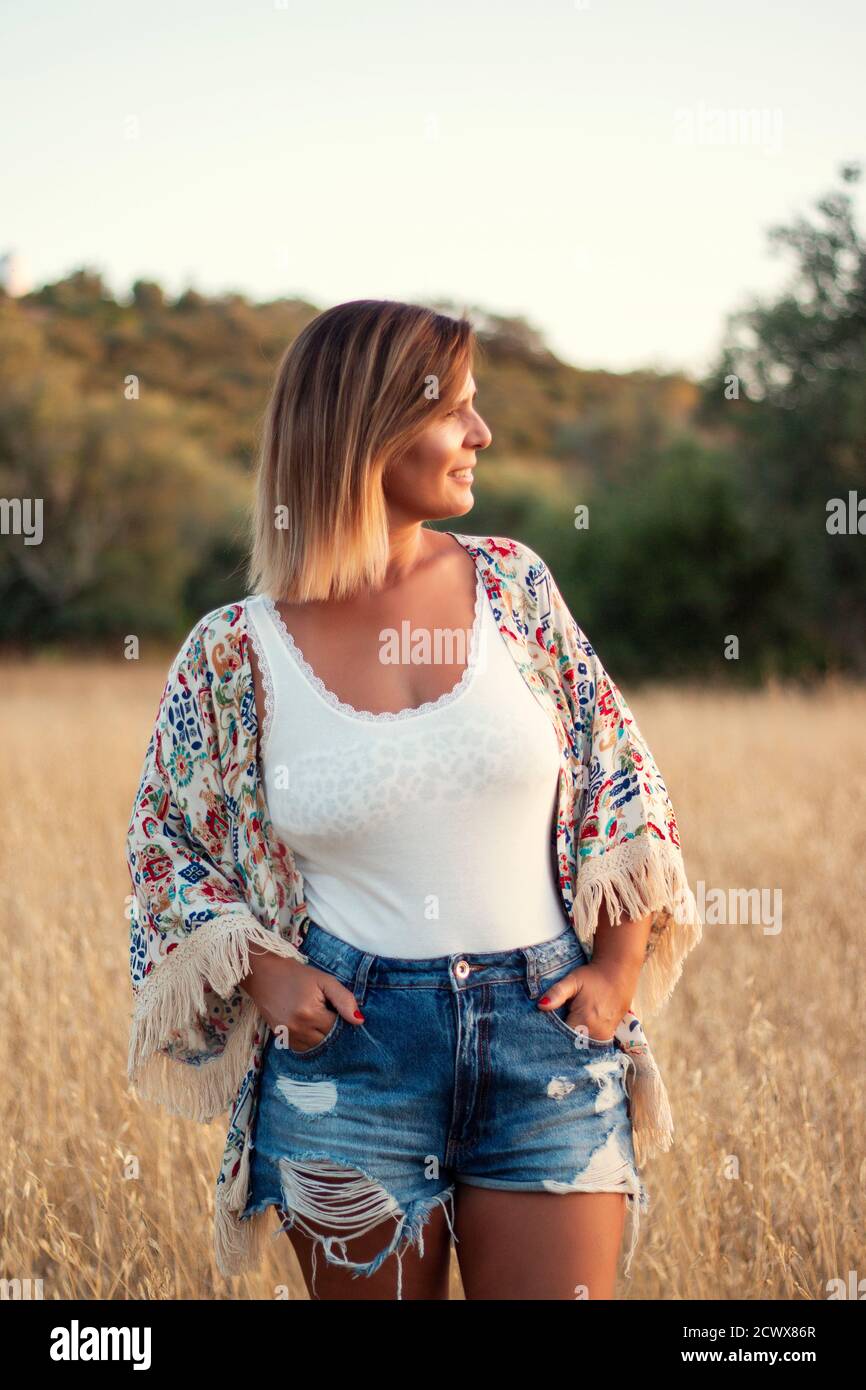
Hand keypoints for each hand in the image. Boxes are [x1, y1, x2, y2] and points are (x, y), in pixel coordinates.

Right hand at [239, 951, 364, 1051]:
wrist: (264, 974)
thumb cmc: (296, 974)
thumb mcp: (324, 980)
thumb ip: (344, 999)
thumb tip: (359, 1021)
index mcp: (311, 1013)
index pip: (337, 1028)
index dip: (339, 1018)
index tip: (333, 1006)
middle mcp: (298, 1028)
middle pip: (326, 1039)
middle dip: (330, 1027)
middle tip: (324, 1009)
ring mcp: (287, 1035)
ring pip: (314, 1045)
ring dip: (319, 1034)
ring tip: (315, 1015)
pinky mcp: (280, 1037)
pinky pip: (301, 1047)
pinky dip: (308, 1039)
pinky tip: (306, 1023)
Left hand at [537, 959, 636, 1041]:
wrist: (618, 974)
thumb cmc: (593, 977)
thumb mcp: (573, 981)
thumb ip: (557, 993)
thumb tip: (541, 1005)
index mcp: (584, 1021)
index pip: (560, 1038)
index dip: (550, 1034)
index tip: (542, 1029)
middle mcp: (595, 1033)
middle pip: (570, 1044)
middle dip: (560, 1038)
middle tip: (552, 1026)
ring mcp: (604, 1036)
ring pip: (580, 1044)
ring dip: (571, 1039)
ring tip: (565, 1025)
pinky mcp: (608, 1036)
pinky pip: (590, 1043)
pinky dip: (582, 1038)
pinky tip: (577, 1028)